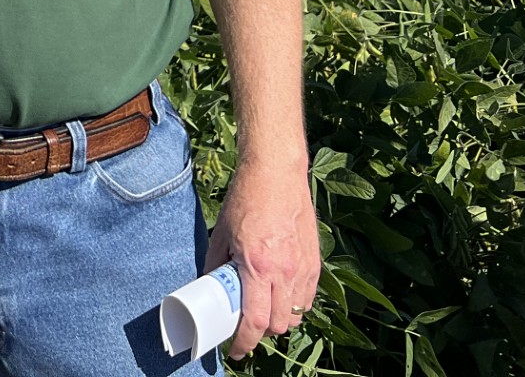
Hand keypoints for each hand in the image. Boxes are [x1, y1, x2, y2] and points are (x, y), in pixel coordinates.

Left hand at [204, 159, 319, 359]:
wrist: (277, 173)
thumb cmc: (246, 199)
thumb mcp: (222, 232)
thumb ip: (216, 263)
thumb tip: (210, 285)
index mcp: (258, 267)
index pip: (254, 321)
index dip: (244, 343)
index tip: (235, 351)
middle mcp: (285, 273)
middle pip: (278, 325)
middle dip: (260, 331)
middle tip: (245, 323)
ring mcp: (303, 268)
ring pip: (296, 315)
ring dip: (279, 318)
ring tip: (263, 305)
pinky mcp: (315, 262)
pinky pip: (308, 298)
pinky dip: (294, 304)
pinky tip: (280, 292)